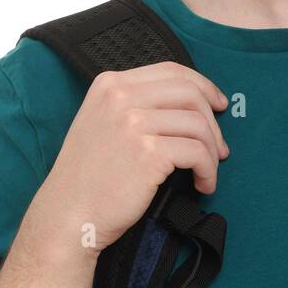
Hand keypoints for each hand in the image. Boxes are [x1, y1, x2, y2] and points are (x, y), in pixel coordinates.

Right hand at [33, 61, 229, 251]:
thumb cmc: (89, 178)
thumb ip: (135, 104)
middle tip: (219, 147)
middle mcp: (120, 96)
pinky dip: (208, 170)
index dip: (203, 86)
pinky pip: (197, 152)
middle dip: (213, 121)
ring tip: (208, 171)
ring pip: (198, 124)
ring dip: (212, 151)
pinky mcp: (148, 152)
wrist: (68, 216)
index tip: (217, 105)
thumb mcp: (102, 123)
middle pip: (190, 93)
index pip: (171, 71)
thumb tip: (190, 104)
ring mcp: (133, 122)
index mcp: (109, 84)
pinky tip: (203, 184)